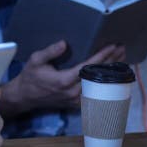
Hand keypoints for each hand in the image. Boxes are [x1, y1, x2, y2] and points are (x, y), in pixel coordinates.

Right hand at [0, 41, 125, 116]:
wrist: (25, 96)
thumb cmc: (30, 76)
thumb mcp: (35, 60)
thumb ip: (50, 52)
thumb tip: (64, 43)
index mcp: (63, 80)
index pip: (88, 67)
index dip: (102, 56)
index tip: (112, 46)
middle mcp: (72, 92)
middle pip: (98, 76)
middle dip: (111, 61)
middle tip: (122, 48)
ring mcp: (76, 99)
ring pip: (99, 85)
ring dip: (110, 72)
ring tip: (121, 59)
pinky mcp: (76, 103)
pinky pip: (95, 93)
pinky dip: (104, 83)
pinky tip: (111, 74)